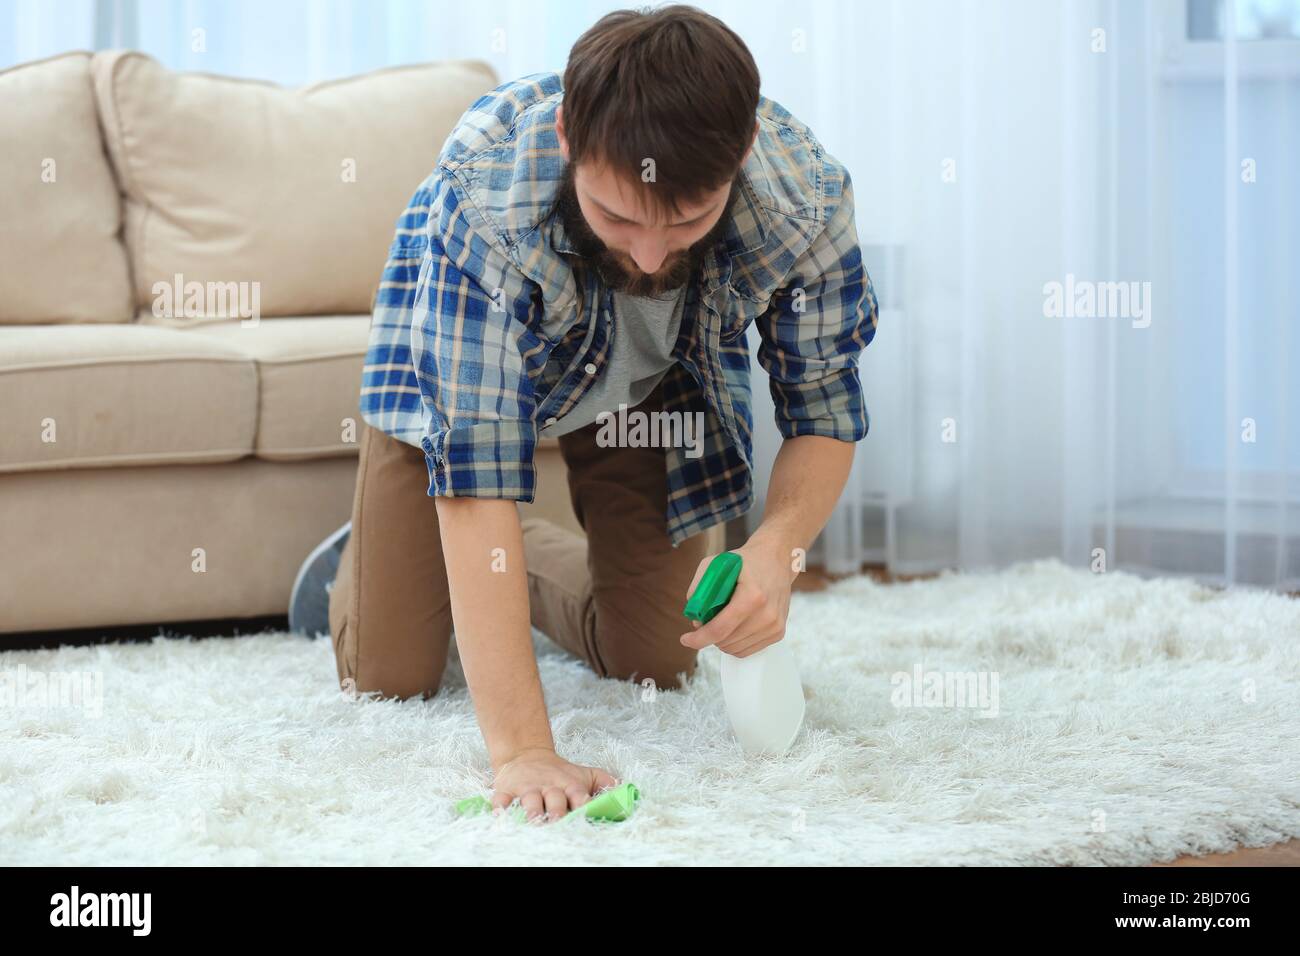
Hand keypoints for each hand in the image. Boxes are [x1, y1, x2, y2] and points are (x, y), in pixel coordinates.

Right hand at [491, 747, 619, 822]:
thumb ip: (607, 782)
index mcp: (570, 784)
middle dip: (558, 812)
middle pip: (555, 799)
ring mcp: (527, 788)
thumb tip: (629, 792)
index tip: (587, 812)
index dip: (583, 803)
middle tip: (560, 823)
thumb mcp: (585, 773)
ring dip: (532, 811)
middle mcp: (549, 786)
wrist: (527, 755)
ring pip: (530, 800)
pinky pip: (501, 800)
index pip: (579, 794)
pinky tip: (500, 816)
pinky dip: (500, 808)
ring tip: (535, 822)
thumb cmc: (560, 772)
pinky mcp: (506, 790)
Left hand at [679, 538, 796, 657]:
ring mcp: (774, 625)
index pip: (720, 629)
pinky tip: (734, 626)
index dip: (699, 638)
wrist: (777, 560)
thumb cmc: (745, 562)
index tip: (685, 639)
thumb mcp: (715, 564)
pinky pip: (748, 649)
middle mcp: (766, 614)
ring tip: (723, 619)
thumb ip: (698, 587)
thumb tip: (694, 618)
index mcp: (752, 596)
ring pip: (735, 649)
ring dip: (722, 640)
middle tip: (706, 620)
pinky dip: (735, 642)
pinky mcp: (778, 632)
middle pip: (726, 641)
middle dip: (709, 635)